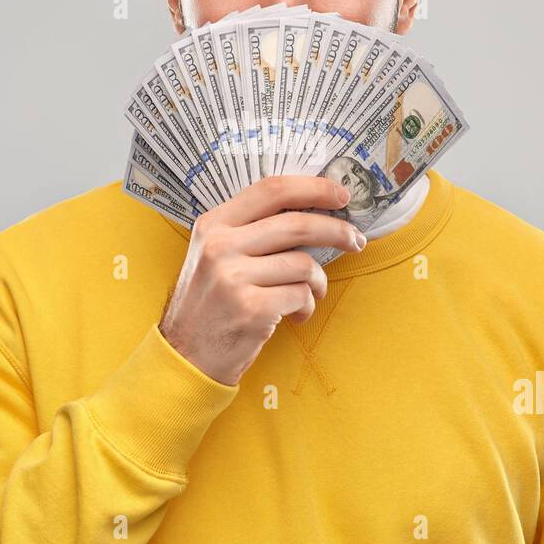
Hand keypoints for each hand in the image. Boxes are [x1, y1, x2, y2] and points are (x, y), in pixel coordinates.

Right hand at [159, 175, 366, 385]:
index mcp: (214, 224)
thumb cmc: (211, 304)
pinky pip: (301, 295)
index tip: (340, 194)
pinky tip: (294, 316)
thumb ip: (252, 231)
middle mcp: (220, 246)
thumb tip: (313, 210)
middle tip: (356, 240)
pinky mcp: (251, 308)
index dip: (313, 188)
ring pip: (304, 264)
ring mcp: (233, 277)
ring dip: (318, 282)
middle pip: (296, 224)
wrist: (186, 356)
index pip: (271, 190)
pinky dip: (307, 307)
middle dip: (336, 231)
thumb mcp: (215, 255)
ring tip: (310, 295)